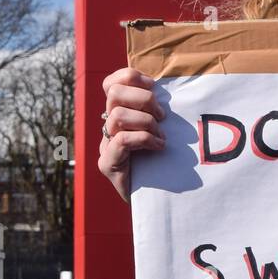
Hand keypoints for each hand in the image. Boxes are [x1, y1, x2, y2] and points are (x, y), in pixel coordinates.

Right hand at [97, 67, 167, 202]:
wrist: (153, 201)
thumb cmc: (163, 164)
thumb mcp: (162, 130)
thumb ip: (159, 112)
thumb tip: (172, 92)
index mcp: (119, 115)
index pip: (111, 83)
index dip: (130, 77)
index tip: (153, 87)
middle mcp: (108, 128)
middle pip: (113, 93)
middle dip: (144, 100)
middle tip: (162, 117)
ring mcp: (105, 146)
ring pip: (118, 115)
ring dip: (147, 123)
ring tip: (161, 136)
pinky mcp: (108, 164)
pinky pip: (122, 139)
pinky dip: (145, 139)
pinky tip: (159, 147)